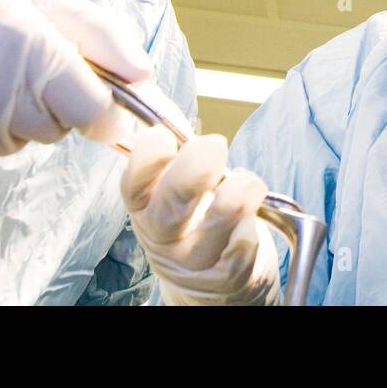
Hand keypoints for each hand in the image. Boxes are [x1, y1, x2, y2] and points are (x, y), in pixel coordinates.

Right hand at [121, 126, 278, 305]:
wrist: (211, 282)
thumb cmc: (197, 219)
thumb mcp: (177, 186)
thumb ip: (175, 151)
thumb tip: (165, 105)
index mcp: (145, 207)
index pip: (134, 183)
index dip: (148, 156)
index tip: (166, 135)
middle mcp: (163, 235)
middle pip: (171, 205)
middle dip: (194, 169)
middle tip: (215, 145)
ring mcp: (194, 260)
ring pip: (214, 227)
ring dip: (236, 195)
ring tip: (248, 182)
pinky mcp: (227, 278)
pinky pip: (241, 254)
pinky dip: (251, 231)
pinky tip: (252, 222)